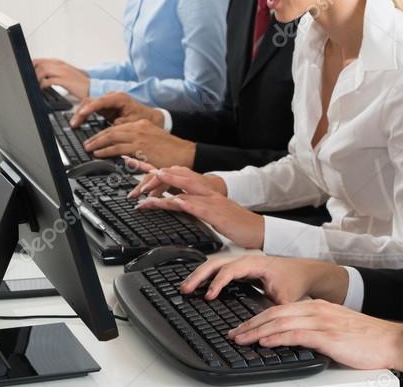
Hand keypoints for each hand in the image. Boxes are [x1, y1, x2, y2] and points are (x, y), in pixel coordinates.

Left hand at [32, 58, 89, 98]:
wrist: (91, 87)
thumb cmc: (77, 82)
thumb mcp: (65, 73)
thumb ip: (54, 72)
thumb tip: (40, 75)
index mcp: (59, 63)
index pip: (40, 60)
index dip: (31, 67)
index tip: (27, 74)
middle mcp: (60, 65)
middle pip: (40, 64)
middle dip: (33, 73)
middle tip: (31, 81)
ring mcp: (63, 72)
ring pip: (43, 70)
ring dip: (37, 79)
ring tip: (36, 85)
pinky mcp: (65, 80)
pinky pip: (49, 81)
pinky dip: (43, 85)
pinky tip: (42, 89)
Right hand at [71, 92, 162, 126]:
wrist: (149, 117)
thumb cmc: (142, 119)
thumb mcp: (131, 124)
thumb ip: (118, 126)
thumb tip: (106, 134)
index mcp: (119, 98)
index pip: (100, 101)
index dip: (89, 109)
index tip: (81, 115)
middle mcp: (111, 97)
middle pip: (91, 101)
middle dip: (81, 112)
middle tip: (74, 124)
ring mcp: (107, 101)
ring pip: (88, 104)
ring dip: (81, 114)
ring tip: (74, 124)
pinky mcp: (104, 107)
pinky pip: (90, 108)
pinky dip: (84, 115)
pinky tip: (79, 123)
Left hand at [83, 119, 196, 167]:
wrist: (185, 153)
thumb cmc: (172, 151)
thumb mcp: (153, 142)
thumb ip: (138, 146)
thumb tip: (126, 156)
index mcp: (142, 124)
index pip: (118, 126)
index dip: (104, 132)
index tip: (96, 138)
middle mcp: (139, 127)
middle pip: (111, 129)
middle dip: (97, 137)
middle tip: (87, 143)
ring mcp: (139, 136)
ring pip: (111, 136)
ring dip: (97, 142)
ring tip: (89, 148)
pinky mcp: (139, 147)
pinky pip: (117, 147)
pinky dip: (105, 150)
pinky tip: (98, 153)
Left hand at [131, 167, 262, 248]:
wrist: (257, 229)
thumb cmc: (235, 222)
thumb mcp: (213, 210)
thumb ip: (197, 204)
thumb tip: (179, 203)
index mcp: (208, 191)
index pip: (183, 177)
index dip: (165, 173)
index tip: (148, 173)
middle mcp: (209, 193)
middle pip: (183, 179)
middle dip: (162, 177)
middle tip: (144, 177)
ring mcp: (214, 203)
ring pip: (187, 192)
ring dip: (167, 190)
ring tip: (151, 189)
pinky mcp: (218, 215)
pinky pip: (201, 208)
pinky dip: (188, 204)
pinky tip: (177, 202)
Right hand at [180, 254, 350, 305]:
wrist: (305, 271)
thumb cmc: (296, 281)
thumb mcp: (287, 299)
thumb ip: (274, 311)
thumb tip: (264, 325)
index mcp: (257, 263)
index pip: (231, 269)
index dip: (218, 282)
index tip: (209, 296)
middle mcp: (247, 260)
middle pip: (217, 261)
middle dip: (199, 274)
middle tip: (185, 289)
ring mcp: (243, 263)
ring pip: (216, 263)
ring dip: (200, 274)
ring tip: (185, 287)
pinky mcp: (241, 269)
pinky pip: (220, 268)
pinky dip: (207, 275)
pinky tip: (198, 285)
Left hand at [228, 299, 402, 371]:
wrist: (390, 341)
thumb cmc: (366, 339)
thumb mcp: (335, 329)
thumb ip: (315, 329)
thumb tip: (294, 338)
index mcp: (317, 307)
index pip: (279, 310)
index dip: (258, 318)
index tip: (243, 327)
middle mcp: (316, 310)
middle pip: (274, 313)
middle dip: (250, 324)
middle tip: (233, 334)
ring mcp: (321, 321)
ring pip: (280, 322)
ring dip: (256, 331)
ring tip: (241, 339)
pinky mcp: (327, 336)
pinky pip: (295, 334)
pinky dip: (276, 337)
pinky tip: (264, 342)